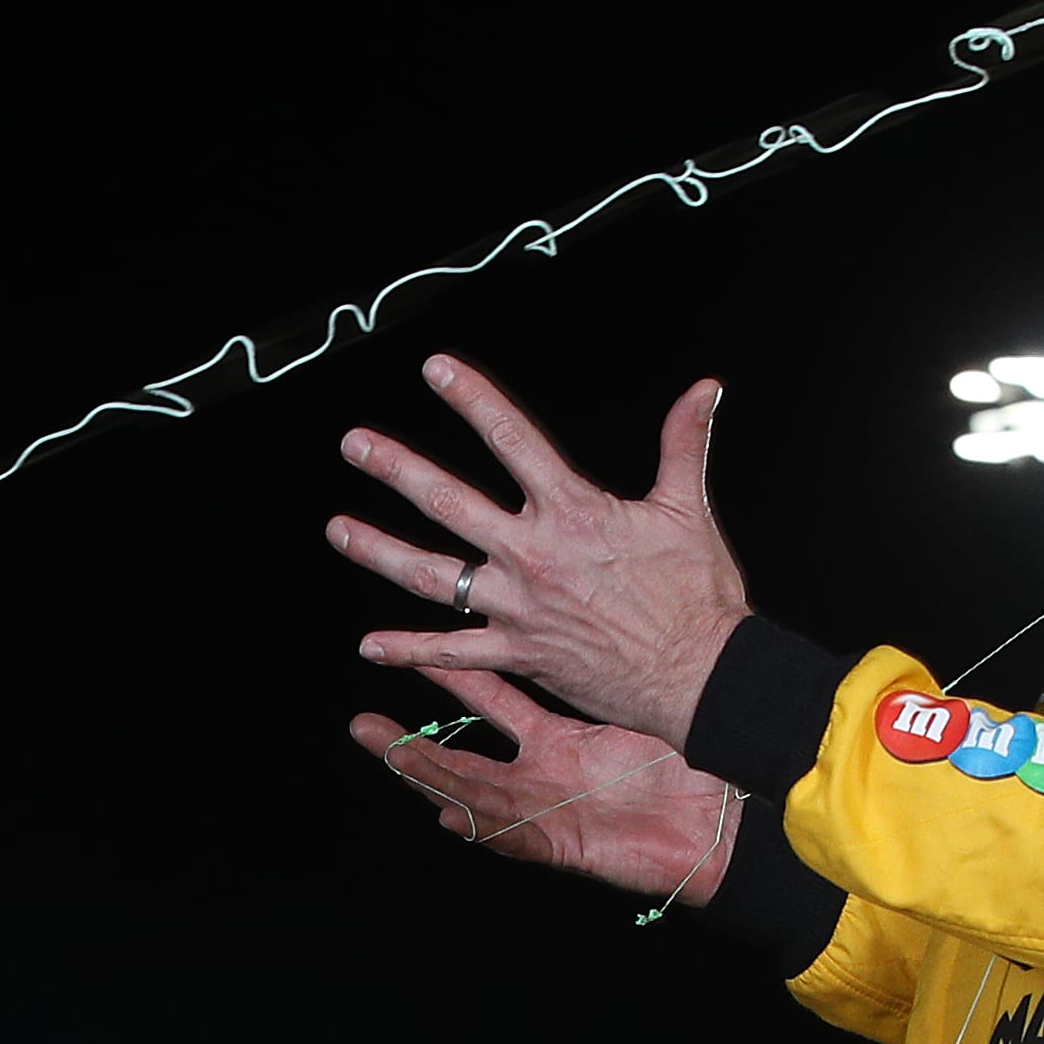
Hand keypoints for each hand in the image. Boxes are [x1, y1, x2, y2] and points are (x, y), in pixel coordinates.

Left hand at [326, 358, 751, 743]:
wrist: (701, 674)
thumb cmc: (698, 594)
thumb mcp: (689, 508)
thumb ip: (684, 443)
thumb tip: (705, 389)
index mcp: (572, 510)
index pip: (511, 440)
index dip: (472, 399)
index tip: (435, 369)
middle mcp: (533, 554)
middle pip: (449, 502)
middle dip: (397, 468)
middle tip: (355, 444)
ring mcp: (519, 607)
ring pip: (434, 575)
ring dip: (380, 551)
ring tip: (338, 530)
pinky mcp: (520, 654)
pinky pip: (453, 651)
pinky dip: (410, 650)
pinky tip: (370, 645)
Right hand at [351, 667, 745, 908]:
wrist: (734, 826)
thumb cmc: (699, 766)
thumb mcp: (645, 705)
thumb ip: (619, 661)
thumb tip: (612, 595)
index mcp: (559, 742)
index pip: (491, 698)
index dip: (447, 673)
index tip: (406, 644)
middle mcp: (545, 779)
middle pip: (462, 758)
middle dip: (409, 742)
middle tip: (358, 722)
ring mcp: (553, 814)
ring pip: (475, 798)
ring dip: (430, 782)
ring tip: (389, 761)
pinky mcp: (571, 847)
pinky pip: (518, 837)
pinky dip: (485, 828)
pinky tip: (450, 817)